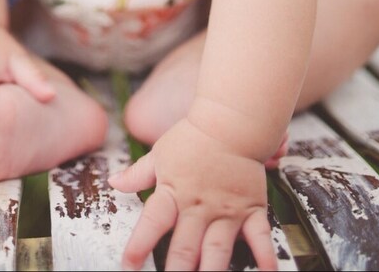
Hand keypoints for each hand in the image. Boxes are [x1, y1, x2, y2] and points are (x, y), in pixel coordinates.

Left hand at [110, 117, 276, 271]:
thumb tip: (113, 182)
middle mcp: (198, 207)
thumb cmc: (193, 136)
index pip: (152, 223)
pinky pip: (259, 237)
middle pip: (184, 247)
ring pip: (216, 250)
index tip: (128, 266)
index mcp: (173, 192)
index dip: (138, 246)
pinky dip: (264, 257)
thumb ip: (138, 174)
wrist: (230, 121)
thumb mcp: (160, 153)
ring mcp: (226, 211)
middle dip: (176, 271)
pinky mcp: (251, 210)